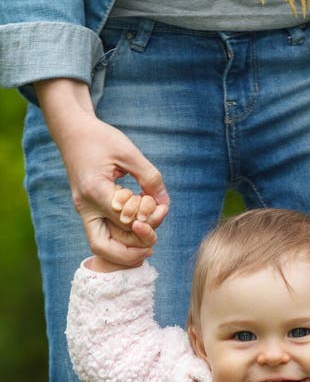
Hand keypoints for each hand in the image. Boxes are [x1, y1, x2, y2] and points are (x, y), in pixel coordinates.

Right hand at [35, 79, 169, 267]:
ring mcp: (84, 211)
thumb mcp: (129, 153)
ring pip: (102, 246)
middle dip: (134, 248)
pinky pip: (104, 235)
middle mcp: (86, 206)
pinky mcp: (88, 211)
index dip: (147, 220)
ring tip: (149, 237)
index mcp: (95, 191)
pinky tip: (140, 229)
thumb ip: (149, 178)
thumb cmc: (101, 139)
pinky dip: (121, 239)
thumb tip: (164, 203)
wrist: (73, 132)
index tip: (162, 208)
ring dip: (127, 248)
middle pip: (106, 247)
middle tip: (154, 239)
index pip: (125, 221)